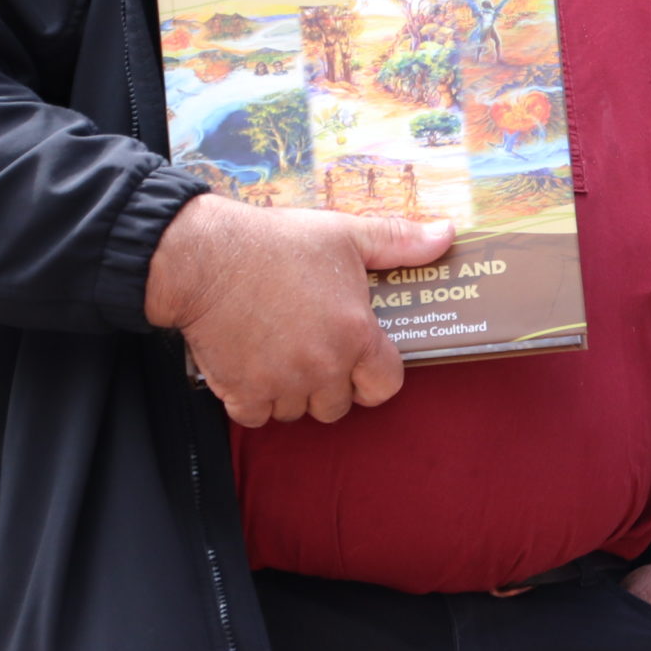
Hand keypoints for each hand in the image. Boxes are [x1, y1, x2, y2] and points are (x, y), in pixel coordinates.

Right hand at [145, 193, 451, 427]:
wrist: (203, 258)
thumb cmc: (276, 243)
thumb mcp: (346, 234)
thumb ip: (399, 241)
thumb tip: (446, 234)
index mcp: (355, 336)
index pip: (385, 385)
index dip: (376, 373)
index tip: (362, 356)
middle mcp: (322, 368)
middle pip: (340, 405)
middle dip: (333, 384)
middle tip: (317, 350)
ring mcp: (280, 385)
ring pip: (298, 412)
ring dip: (294, 392)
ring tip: (284, 353)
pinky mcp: (241, 392)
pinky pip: (259, 417)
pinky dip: (256, 400)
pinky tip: (253, 367)